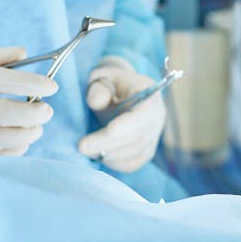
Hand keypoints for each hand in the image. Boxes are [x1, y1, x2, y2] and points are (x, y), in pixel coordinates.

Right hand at [0, 47, 57, 174]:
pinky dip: (15, 150)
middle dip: (34, 112)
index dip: (31, 82)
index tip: (52, 86)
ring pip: (1, 137)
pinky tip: (23, 141)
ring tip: (38, 126)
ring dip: (28, 132)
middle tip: (47, 110)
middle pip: (4, 112)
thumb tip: (25, 53)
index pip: (0, 79)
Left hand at [79, 57, 165, 172]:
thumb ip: (98, 88)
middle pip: (139, 135)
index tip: (109, 131)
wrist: (118, 93)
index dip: (130, 123)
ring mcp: (154, 134)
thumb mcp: (101, 78)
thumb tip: (97, 101)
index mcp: (150, 93)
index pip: (146, 112)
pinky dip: (116, 163)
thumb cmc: (109, 84)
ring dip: (110, 154)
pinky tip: (98, 156)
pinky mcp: (147, 149)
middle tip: (82, 146)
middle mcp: (157, 115)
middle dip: (109, 143)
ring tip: (87, 149)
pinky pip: (134, 162)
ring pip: (136, 151)